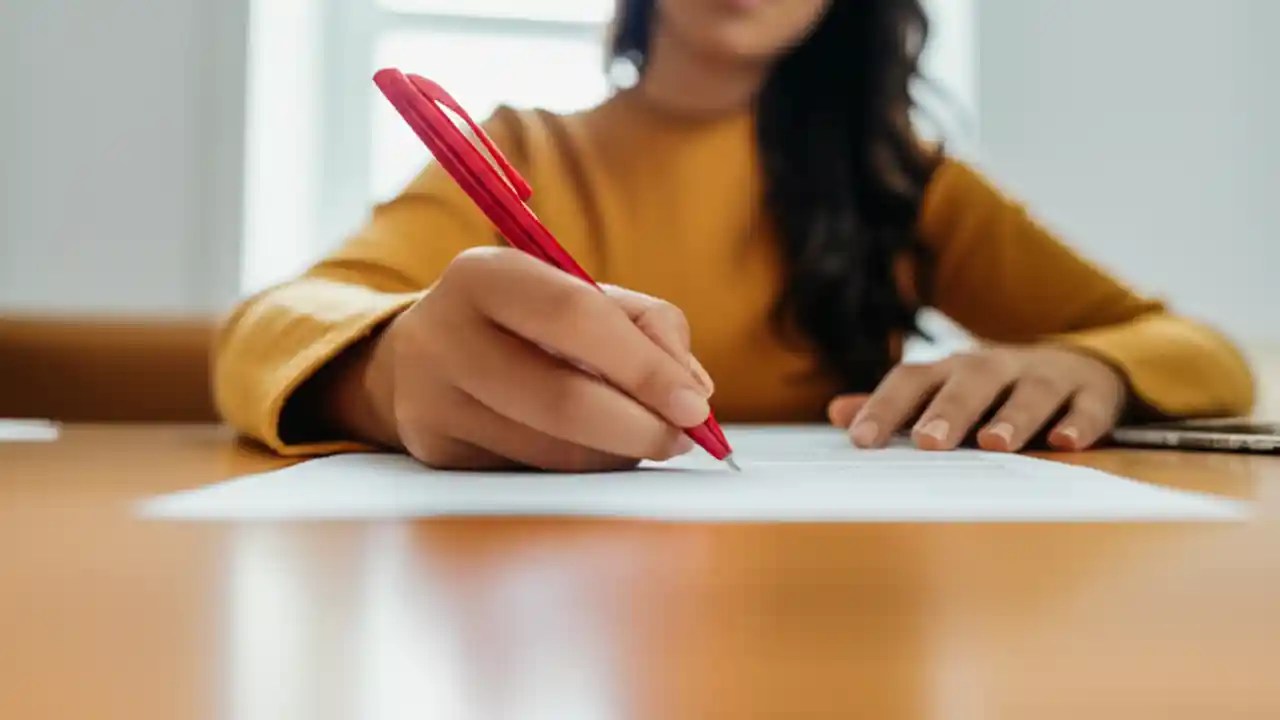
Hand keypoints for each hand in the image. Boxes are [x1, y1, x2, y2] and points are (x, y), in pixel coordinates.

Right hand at [336, 247, 713, 470]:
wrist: (409, 362)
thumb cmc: (517, 324)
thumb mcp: (573, 293)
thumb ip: (645, 323)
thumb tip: (693, 387)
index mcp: (483, 275)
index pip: (575, 317)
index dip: (644, 366)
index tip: (696, 404)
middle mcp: (444, 336)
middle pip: (561, 399)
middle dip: (639, 426)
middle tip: (684, 439)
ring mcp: (432, 402)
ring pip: (553, 451)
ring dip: (617, 453)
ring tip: (641, 437)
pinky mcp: (437, 455)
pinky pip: (533, 474)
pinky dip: (582, 469)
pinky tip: (592, 449)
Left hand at [828, 346, 1127, 451]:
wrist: (1078, 365)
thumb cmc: (995, 391)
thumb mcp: (944, 393)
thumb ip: (896, 407)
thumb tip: (837, 414)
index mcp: (953, 370)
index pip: (913, 380)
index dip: (885, 407)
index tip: (861, 441)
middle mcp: (996, 367)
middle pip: (970, 382)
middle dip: (949, 410)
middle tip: (929, 442)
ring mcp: (1046, 377)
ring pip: (1030, 392)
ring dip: (1013, 416)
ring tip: (995, 443)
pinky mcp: (1092, 393)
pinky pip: (1087, 407)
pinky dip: (1080, 423)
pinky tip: (1066, 443)